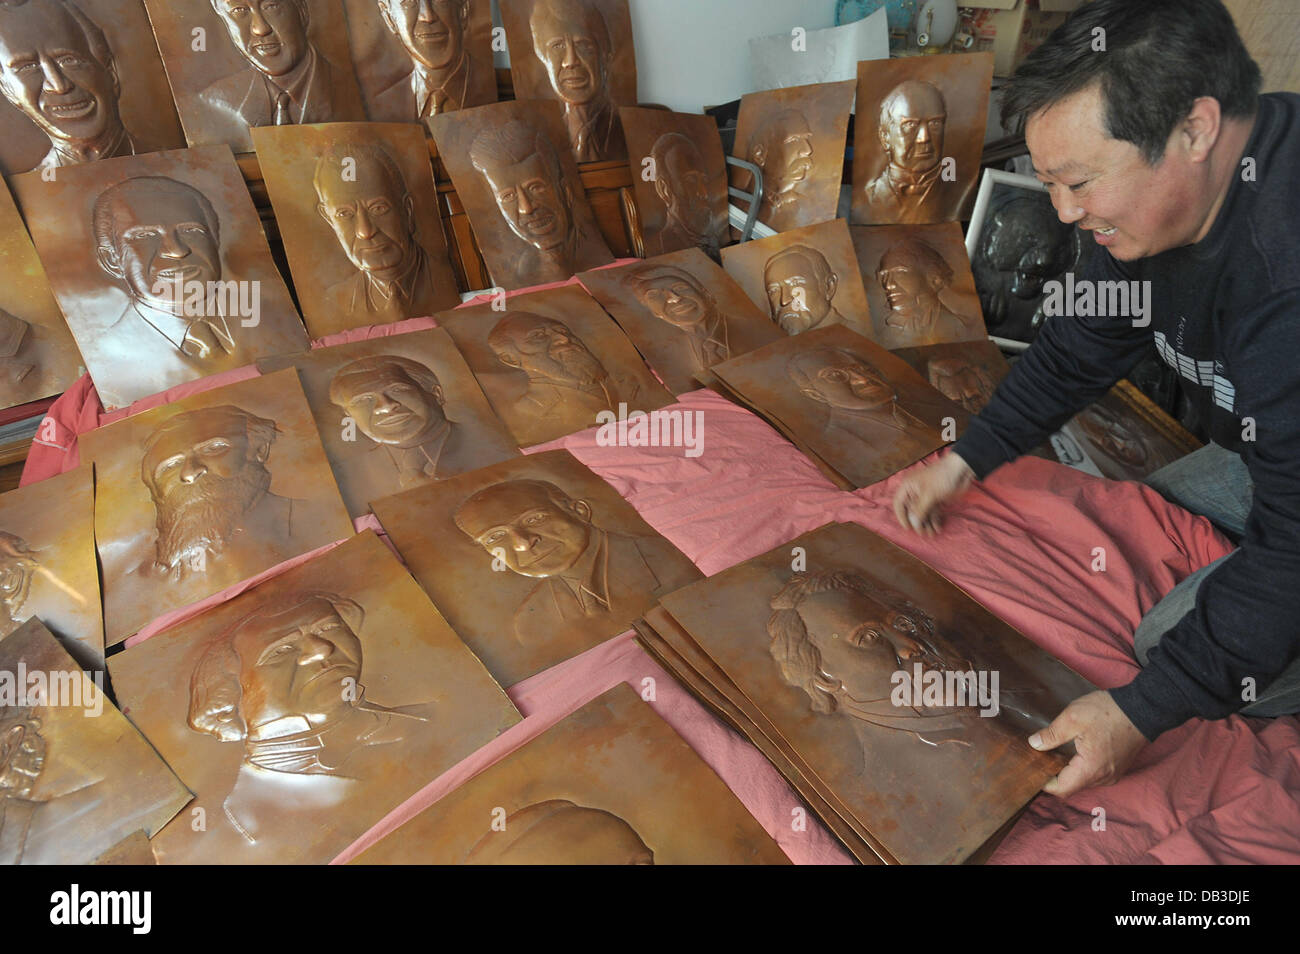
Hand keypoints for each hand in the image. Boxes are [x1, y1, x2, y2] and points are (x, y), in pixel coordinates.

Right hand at [892, 451, 973, 534]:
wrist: (961, 469)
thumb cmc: (941, 477)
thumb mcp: (928, 494)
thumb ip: (919, 510)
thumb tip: (913, 524)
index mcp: (907, 486)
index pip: (899, 504)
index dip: (902, 516)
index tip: (908, 528)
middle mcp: (914, 491)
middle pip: (911, 510)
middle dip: (917, 522)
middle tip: (923, 533)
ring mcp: (926, 496)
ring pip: (923, 513)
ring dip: (927, 523)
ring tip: (932, 533)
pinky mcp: (936, 499)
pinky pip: (932, 511)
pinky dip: (934, 520)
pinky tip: (938, 528)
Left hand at [1029, 691, 1148, 797]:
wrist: (1142, 709)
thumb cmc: (1108, 712)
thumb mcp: (1073, 718)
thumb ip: (1052, 734)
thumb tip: (1034, 744)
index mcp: (1090, 769)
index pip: (1061, 789)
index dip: (1043, 782)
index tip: (1032, 768)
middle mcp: (1102, 778)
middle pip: (1071, 786)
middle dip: (1053, 775)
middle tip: (1038, 757)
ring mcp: (1112, 774)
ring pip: (1082, 780)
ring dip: (1067, 771)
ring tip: (1053, 753)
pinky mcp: (1117, 768)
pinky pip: (1093, 774)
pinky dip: (1080, 767)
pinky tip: (1072, 752)